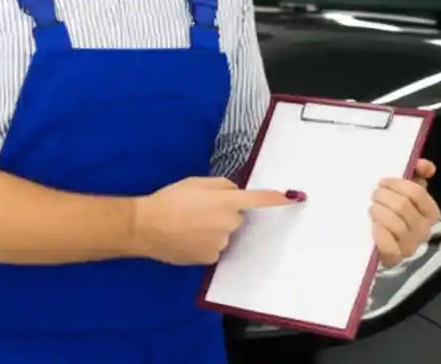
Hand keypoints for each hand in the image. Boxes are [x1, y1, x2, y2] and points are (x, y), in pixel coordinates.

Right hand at [131, 176, 302, 264]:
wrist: (146, 226)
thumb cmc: (170, 199)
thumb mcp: (195, 182)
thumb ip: (220, 186)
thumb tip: (233, 192)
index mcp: (226, 202)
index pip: (257, 200)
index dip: (276, 199)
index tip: (294, 198)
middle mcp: (228, 224)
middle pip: (235, 218)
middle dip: (222, 214)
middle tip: (198, 210)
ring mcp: (220, 243)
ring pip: (223, 234)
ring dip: (212, 229)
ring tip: (187, 225)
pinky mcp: (210, 258)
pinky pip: (214, 248)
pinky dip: (203, 243)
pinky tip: (186, 238)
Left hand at [370, 158, 440, 267]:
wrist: (374, 238)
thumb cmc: (390, 209)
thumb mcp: (403, 189)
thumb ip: (415, 173)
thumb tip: (425, 165)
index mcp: (430, 212)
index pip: (417, 193)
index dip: (397, 184)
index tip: (382, 182)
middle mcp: (424, 231)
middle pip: (402, 206)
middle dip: (383, 196)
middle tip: (374, 196)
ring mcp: (410, 247)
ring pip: (395, 224)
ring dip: (378, 212)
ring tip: (371, 209)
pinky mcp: (394, 259)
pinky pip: (389, 247)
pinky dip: (379, 235)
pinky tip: (373, 227)